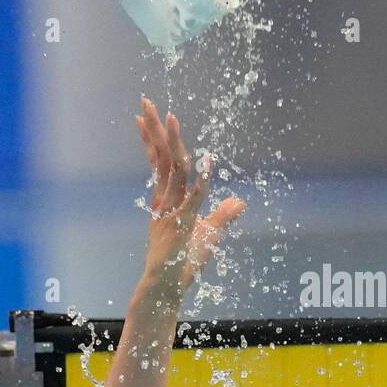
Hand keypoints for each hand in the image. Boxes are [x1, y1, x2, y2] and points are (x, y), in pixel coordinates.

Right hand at [135, 95, 245, 293]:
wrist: (167, 286)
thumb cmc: (184, 262)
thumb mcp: (210, 234)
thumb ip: (223, 216)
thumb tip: (240, 201)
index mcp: (167, 197)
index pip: (160, 160)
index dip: (154, 137)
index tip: (146, 115)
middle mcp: (165, 199)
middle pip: (161, 157)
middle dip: (153, 128)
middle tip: (145, 101)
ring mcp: (170, 210)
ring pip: (172, 169)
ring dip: (172, 142)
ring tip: (168, 116)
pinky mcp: (180, 224)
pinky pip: (192, 198)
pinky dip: (201, 180)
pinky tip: (206, 161)